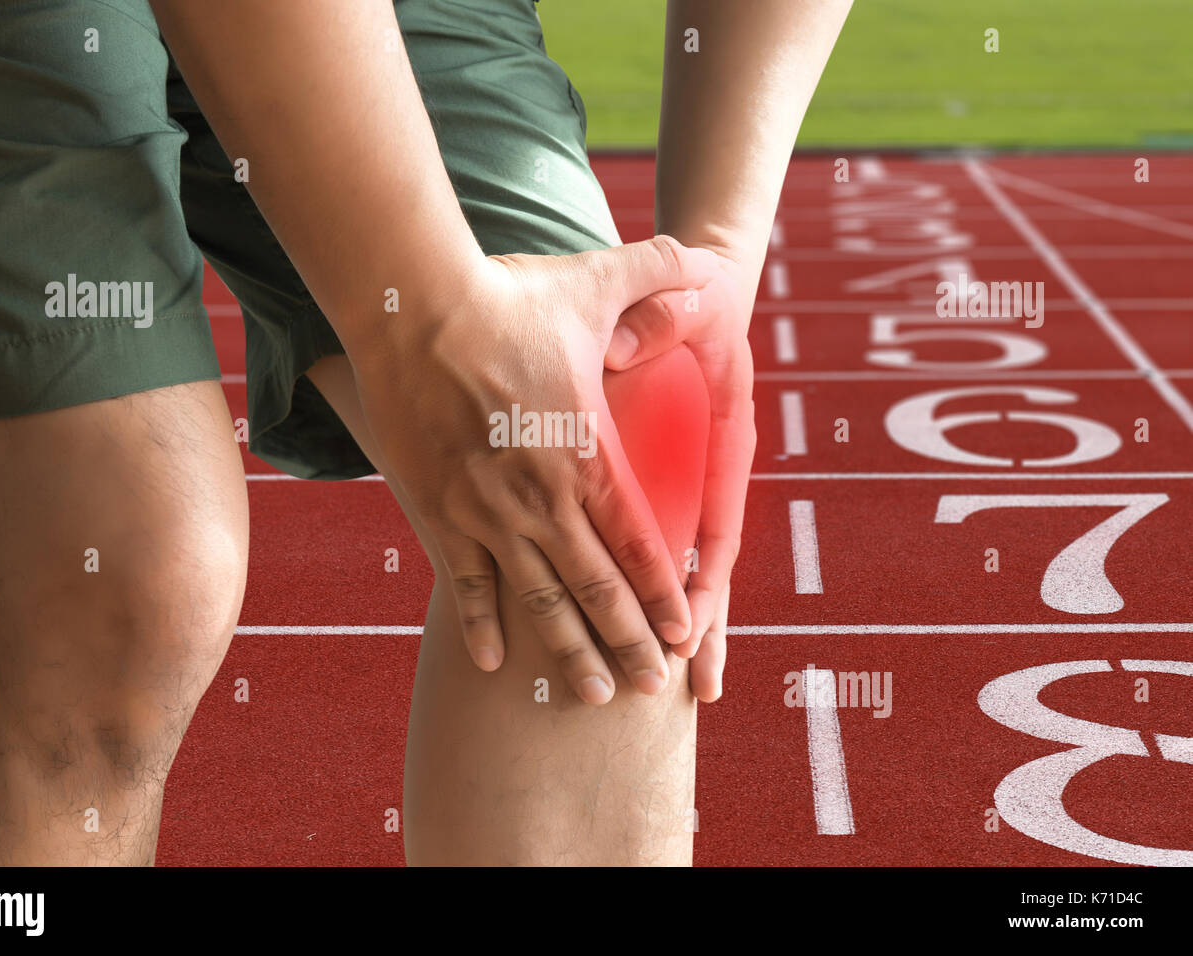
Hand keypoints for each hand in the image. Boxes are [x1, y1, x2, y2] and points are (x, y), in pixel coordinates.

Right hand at [350, 237, 723, 703]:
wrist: (412, 307)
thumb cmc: (507, 298)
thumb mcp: (594, 282)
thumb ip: (659, 275)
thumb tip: (710, 260)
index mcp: (585, 454)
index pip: (639, 542)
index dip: (664, 593)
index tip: (685, 634)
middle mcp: (540, 497)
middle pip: (595, 589)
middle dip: (628, 643)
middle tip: (652, 688)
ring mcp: (485, 512)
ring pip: (537, 601)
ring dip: (567, 651)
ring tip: (593, 695)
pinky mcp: (438, 512)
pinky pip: (465, 585)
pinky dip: (481, 625)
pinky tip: (493, 664)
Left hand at [604, 252, 758, 701]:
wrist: (687, 297)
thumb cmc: (690, 304)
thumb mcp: (682, 299)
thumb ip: (660, 317)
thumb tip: (633, 337)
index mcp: (720, 444)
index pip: (716, 525)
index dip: (702, 580)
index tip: (691, 630)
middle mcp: (699, 478)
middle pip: (697, 567)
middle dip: (691, 630)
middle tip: (683, 690)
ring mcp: (675, 485)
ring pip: (659, 566)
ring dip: (650, 623)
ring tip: (638, 683)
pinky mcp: (640, 481)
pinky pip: (627, 542)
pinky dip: (609, 584)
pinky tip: (581, 631)